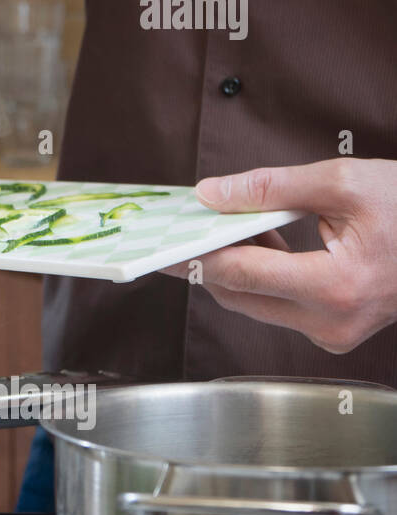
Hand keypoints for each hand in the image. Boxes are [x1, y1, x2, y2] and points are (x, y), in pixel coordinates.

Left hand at [163, 158, 396, 352]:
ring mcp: (334, 333)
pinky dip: (264, 277)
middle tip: (198, 224)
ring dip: (239, 267)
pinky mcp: (335, 331)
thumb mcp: (343, 182)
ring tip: (243, 226)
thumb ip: (270, 188)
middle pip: (239, 296)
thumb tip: (213, 193)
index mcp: (336, 286)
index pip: (240, 274)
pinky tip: (268, 244)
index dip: (199, 253)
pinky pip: (278, 307)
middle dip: (213, 259)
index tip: (171, 237)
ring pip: (255, 304)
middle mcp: (332, 321)